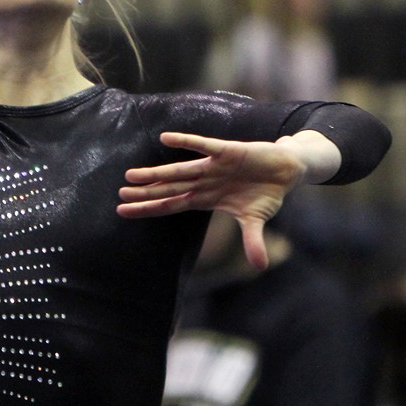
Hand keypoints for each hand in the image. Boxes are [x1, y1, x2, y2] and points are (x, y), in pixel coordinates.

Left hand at [119, 131, 332, 269]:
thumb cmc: (265, 193)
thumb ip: (253, 240)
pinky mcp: (227, 151)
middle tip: (120, 194)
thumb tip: (260, 266)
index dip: (148, 208)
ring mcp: (213, 167)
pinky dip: (186, 142)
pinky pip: (203, 145)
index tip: (123, 211)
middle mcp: (204, 182)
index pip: (170, 205)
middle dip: (145, 193)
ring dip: (157, 173)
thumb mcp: (257, 220)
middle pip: (169, 189)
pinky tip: (166, 138)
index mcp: (205, 198)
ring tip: (132, 175)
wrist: (286, 169)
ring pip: (179, 170)